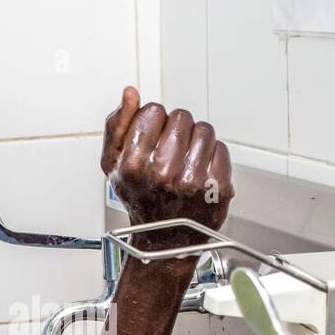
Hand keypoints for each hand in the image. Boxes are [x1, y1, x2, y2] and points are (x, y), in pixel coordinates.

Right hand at [100, 87, 231, 247]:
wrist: (164, 240)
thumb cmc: (140, 200)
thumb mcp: (113, 165)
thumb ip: (116, 125)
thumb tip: (130, 94)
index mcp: (134, 165)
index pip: (153, 111)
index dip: (154, 122)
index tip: (152, 139)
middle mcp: (164, 173)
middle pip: (181, 116)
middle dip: (176, 129)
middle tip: (170, 152)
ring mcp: (193, 181)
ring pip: (204, 128)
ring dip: (196, 140)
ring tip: (186, 160)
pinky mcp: (218, 187)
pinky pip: (221, 147)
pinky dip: (212, 156)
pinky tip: (199, 171)